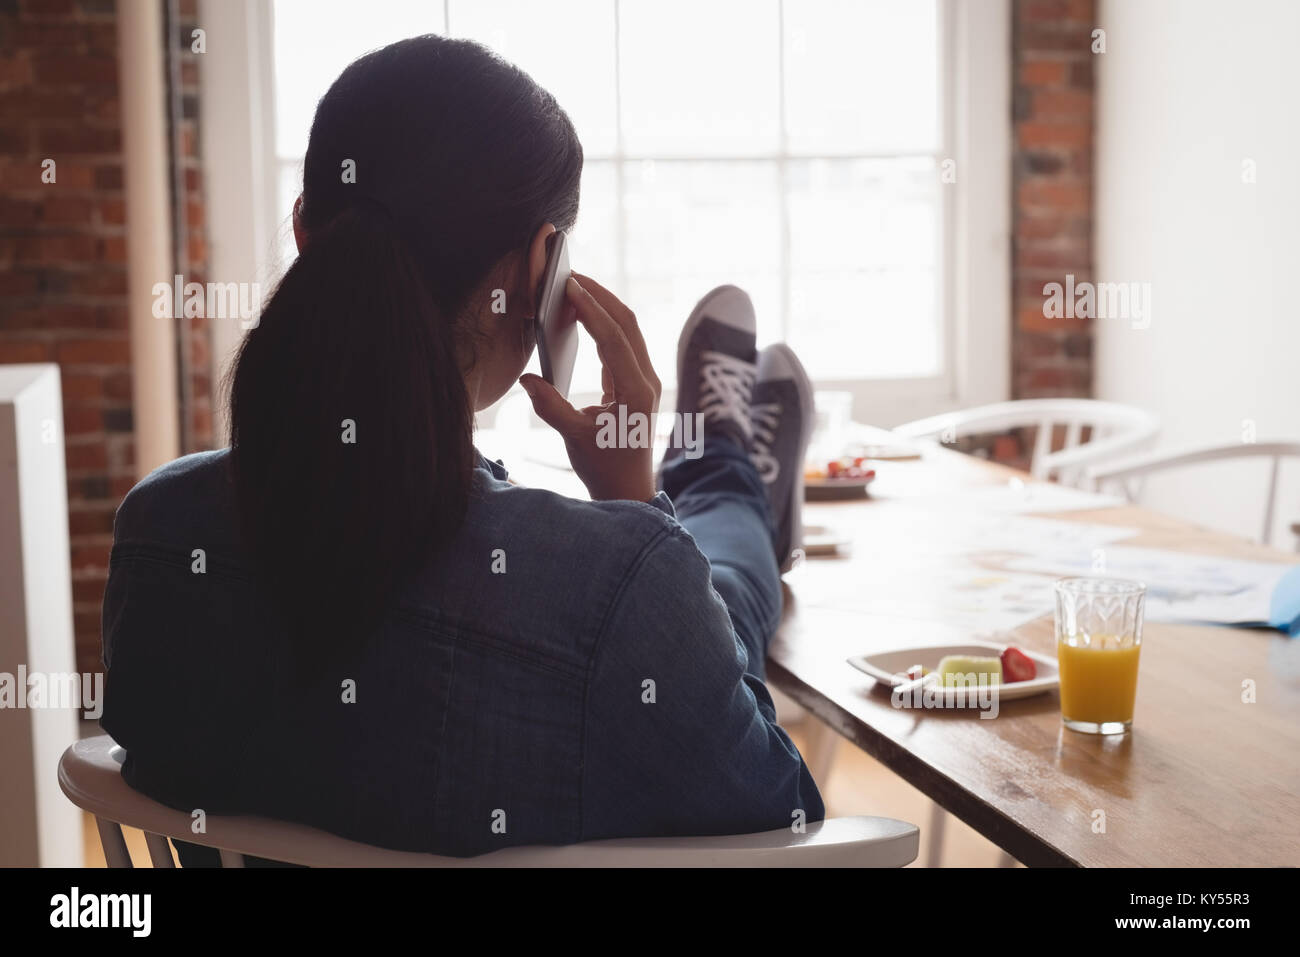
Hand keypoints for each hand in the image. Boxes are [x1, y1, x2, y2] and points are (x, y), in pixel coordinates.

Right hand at [519, 273, 661, 501]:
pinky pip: (621, 345)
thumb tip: (527, 378)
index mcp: (636, 391)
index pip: (614, 339)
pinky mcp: (636, 383)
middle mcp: (646, 381)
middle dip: (601, 297)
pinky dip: (602, 326)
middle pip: (627, 324)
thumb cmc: (603, 467)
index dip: (592, 310)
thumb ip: (550, 406)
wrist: (627, 489)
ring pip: (627, 331)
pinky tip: (581, 315)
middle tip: (571, 276)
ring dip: (603, 307)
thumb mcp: (573, 437)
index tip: (570, 286)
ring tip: (574, 289)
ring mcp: (644, 381)